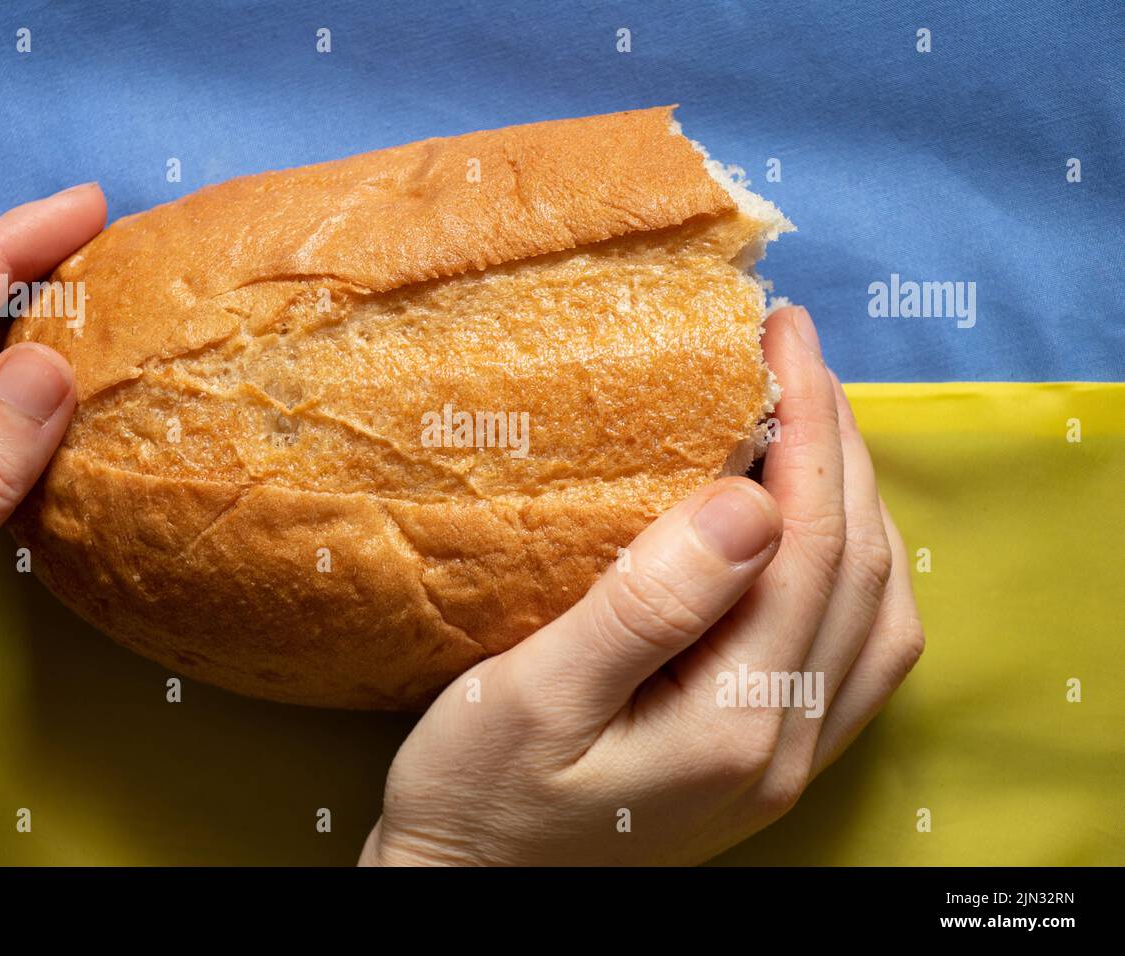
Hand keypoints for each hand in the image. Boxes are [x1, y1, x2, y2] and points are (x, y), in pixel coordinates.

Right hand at [360, 306, 924, 865]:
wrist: (468, 893)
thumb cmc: (477, 796)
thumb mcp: (535, 696)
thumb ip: (649, 605)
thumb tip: (752, 502)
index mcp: (734, 725)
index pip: (807, 545)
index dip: (807, 428)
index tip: (779, 337)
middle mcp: (784, 747)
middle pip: (857, 569)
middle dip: (839, 444)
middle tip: (795, 354)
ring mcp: (785, 760)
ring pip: (875, 611)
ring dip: (854, 504)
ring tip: (808, 423)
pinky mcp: (765, 760)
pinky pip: (853, 651)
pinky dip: (849, 568)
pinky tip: (809, 530)